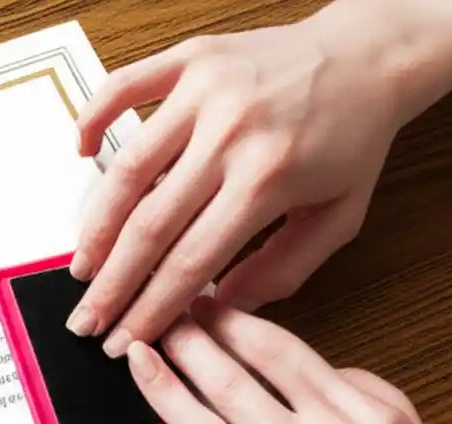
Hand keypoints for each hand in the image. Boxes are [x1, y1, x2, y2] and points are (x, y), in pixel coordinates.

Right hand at [67, 19, 399, 356]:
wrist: (369, 56)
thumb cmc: (354, 138)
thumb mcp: (340, 217)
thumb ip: (282, 269)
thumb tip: (217, 310)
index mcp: (269, 178)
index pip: (189, 261)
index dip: (149, 309)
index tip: (123, 340)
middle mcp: (230, 133)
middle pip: (149, 225)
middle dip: (111, 284)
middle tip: (86, 320)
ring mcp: (203, 91)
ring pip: (127, 168)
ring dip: (95, 224)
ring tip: (82, 266)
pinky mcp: (188, 58)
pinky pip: (122, 86)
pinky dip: (92, 118)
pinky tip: (82, 155)